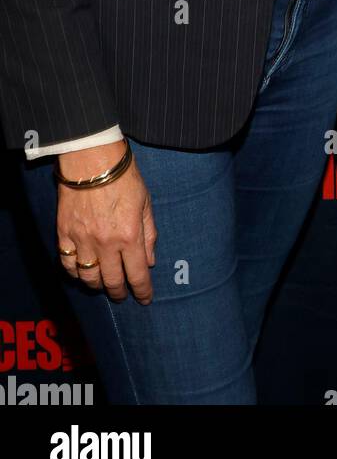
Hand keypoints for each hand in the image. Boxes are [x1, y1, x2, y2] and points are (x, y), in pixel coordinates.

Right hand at [55, 141, 156, 303]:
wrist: (92, 159)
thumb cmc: (124, 177)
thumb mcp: (146, 203)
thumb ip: (149, 234)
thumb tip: (150, 261)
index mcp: (129, 235)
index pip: (137, 274)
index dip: (142, 291)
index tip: (145, 299)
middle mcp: (105, 243)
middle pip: (112, 281)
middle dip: (119, 293)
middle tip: (123, 295)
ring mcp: (82, 240)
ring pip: (88, 277)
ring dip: (97, 285)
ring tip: (104, 284)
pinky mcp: (64, 234)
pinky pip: (68, 263)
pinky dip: (75, 272)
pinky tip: (82, 272)